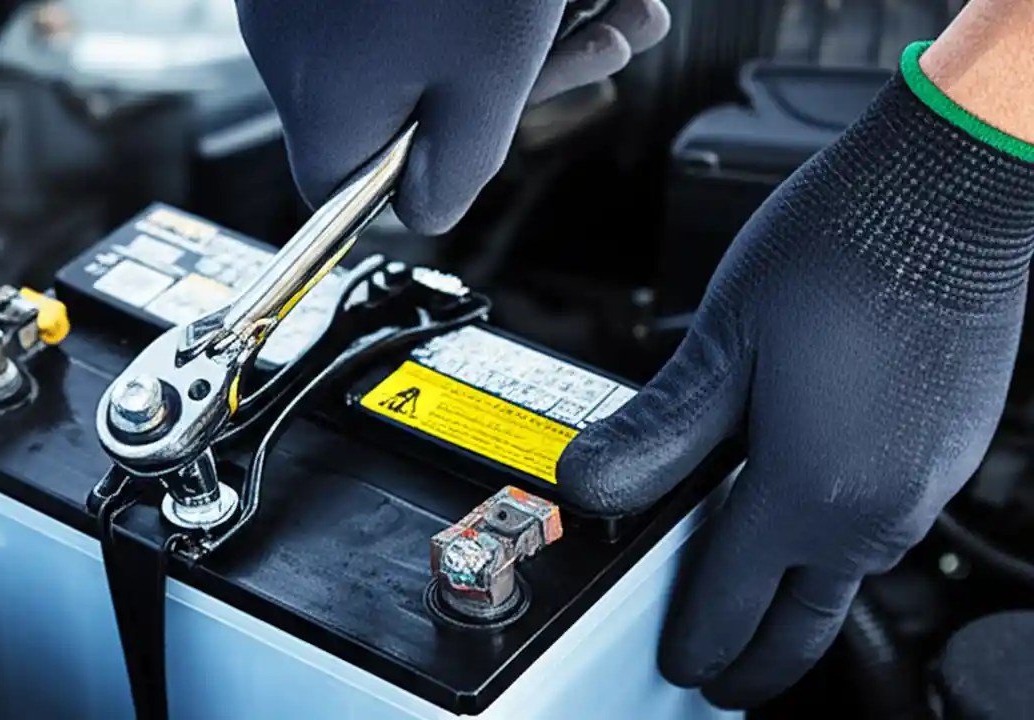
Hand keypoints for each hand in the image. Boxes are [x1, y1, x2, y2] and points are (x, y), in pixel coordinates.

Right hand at [233, 0, 668, 234]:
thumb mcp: (487, 81)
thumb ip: (455, 172)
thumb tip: (426, 213)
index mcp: (320, 100)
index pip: (350, 189)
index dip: (430, 178)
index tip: (495, 138)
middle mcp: (292, 42)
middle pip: (408, 103)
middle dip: (527, 77)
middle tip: (610, 40)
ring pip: (427, 36)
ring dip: (535, 25)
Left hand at [556, 38, 1033, 709]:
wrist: (950, 190)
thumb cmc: (839, 248)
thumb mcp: (723, 341)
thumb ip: (658, 431)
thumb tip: (588, 485)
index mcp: (811, 491)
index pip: (733, 603)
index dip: (695, 641)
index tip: (674, 662)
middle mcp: (877, 508)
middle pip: (803, 622)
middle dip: (753, 662)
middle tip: (715, 676)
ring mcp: (923, 485)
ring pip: (843, 579)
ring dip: (792, 603)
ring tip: (748, 605)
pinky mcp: (945, 455)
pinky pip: (877, 531)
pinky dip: (830, 549)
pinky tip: (799, 519)